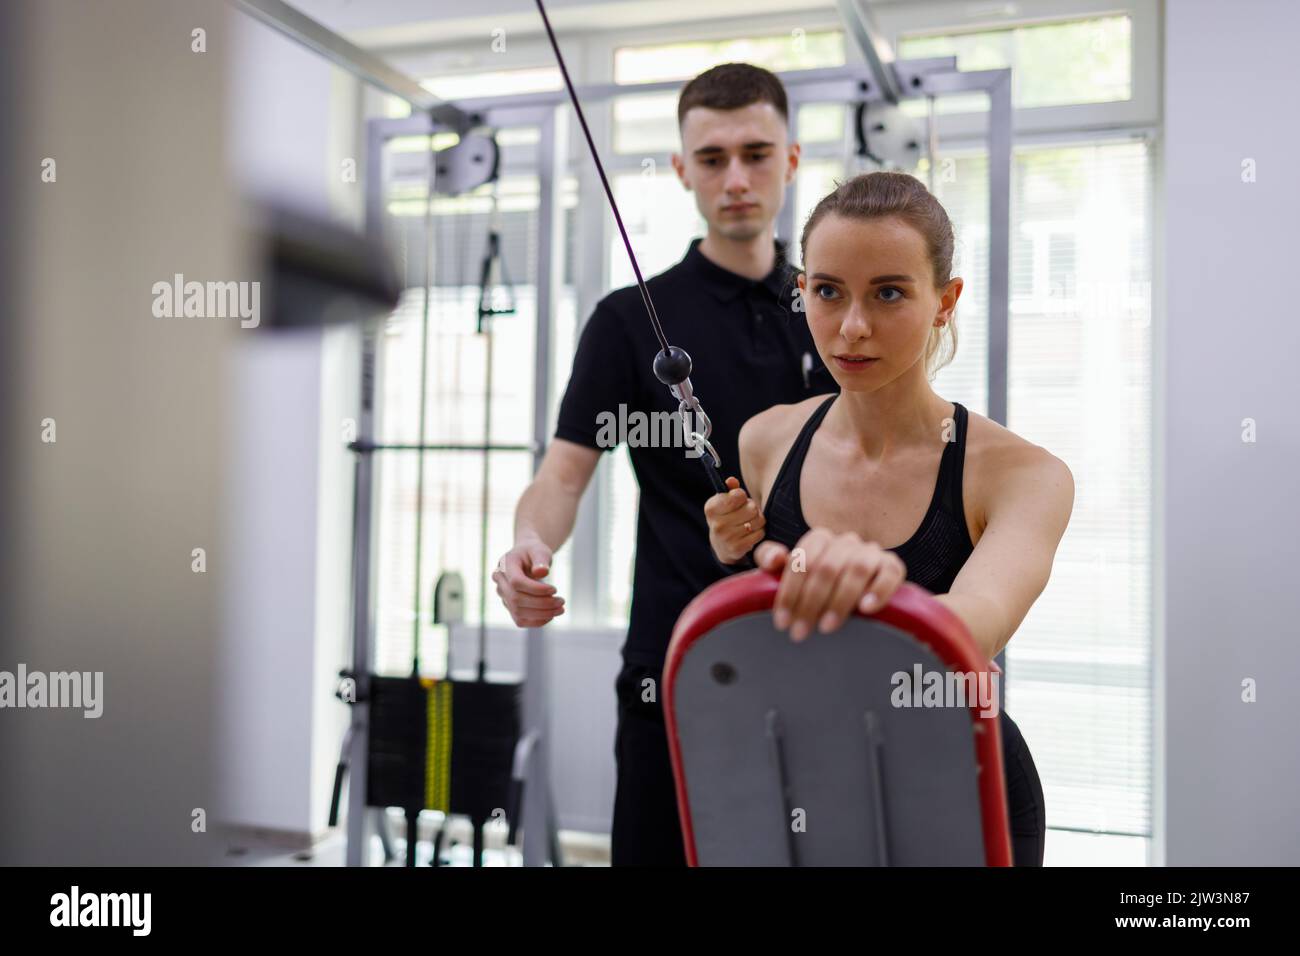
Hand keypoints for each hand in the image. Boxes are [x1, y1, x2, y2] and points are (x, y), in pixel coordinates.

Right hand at [492, 538, 564, 627]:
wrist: (526, 556)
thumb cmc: (534, 552)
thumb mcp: (540, 550)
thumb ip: (541, 559)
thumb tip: (541, 573)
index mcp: (505, 564)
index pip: (516, 582)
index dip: (536, 589)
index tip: (555, 589)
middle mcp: (500, 581)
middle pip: (516, 599)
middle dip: (542, 603)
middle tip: (562, 601)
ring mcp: (503, 595)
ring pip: (518, 612)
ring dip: (542, 614)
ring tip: (561, 609)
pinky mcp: (509, 606)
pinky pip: (520, 620)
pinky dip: (536, 621)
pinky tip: (551, 616)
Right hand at [704, 476, 765, 563]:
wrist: (721, 545)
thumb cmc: (727, 517)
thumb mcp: (725, 502)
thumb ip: (731, 490)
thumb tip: (732, 481)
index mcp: (711, 508)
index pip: (738, 495)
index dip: (743, 496)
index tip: (739, 500)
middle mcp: (716, 524)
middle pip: (751, 508)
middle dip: (752, 508)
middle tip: (746, 513)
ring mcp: (726, 537)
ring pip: (758, 521)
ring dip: (757, 520)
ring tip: (748, 522)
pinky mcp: (736, 548)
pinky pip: (759, 534)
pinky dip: (758, 532)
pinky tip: (750, 533)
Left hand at [753, 528, 906, 641]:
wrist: (853, 589)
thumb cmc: (814, 583)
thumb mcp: (788, 570)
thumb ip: (769, 557)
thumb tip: (774, 559)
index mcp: (819, 538)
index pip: (802, 561)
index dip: (789, 593)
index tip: (783, 622)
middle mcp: (846, 541)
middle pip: (827, 568)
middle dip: (811, 603)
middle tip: (800, 632)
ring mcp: (871, 552)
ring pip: (857, 569)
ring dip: (840, 600)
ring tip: (827, 627)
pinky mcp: (892, 565)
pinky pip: (890, 572)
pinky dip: (879, 590)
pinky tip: (866, 609)